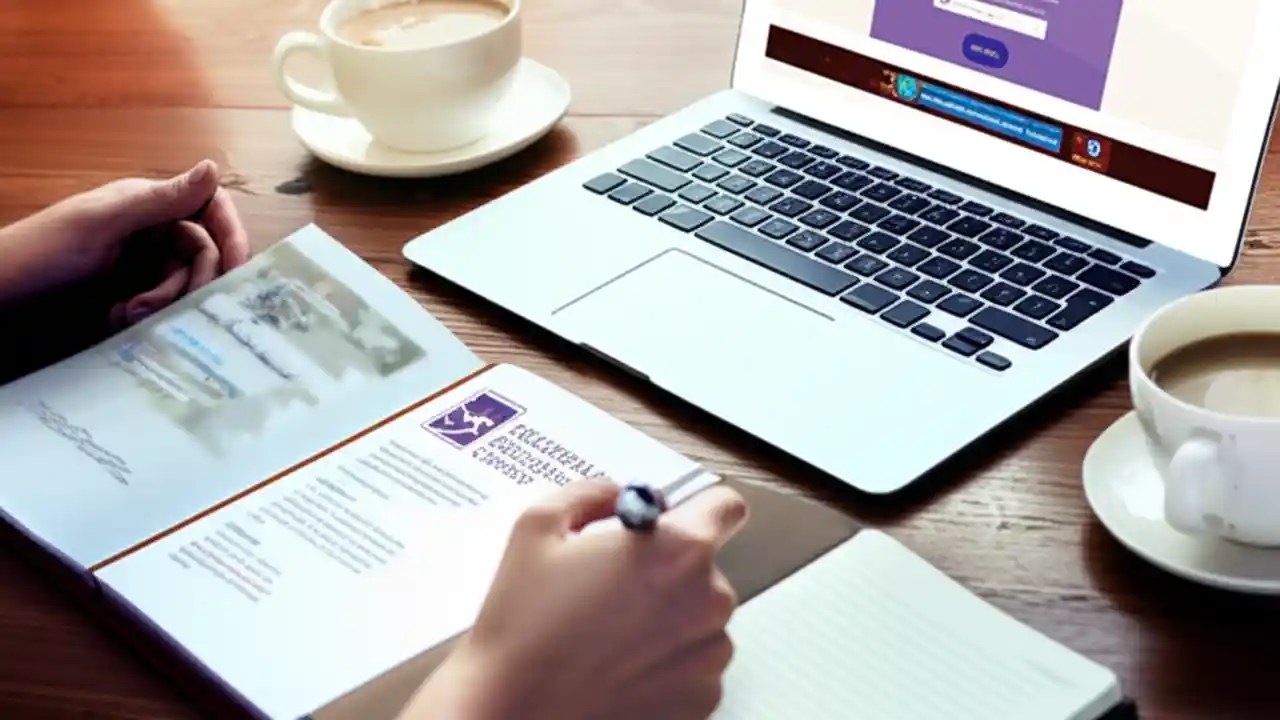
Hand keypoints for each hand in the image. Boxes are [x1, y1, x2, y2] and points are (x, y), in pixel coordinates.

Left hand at [0, 159, 248, 324]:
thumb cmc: (44, 250)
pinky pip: (164, 302)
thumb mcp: (106, 223)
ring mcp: (142, 260)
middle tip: (172, 305)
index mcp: (149, 202)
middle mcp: (153, 228)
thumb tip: (213, 167)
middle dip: (191, 281)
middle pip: (203, 252)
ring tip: (130, 313)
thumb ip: (162, 199)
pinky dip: (150, 313)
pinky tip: (121, 318)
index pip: (211, 209)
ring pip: (186, 281)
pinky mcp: (133, 290)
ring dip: (166, 301)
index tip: (236, 269)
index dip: (231, 236)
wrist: (1, 293)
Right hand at [404, 480, 747, 719]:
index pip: (727, 507)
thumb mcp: (538, 526)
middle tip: (614, 586)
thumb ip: (591, 493)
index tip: (675, 523)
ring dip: (669, 619)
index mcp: (678, 549)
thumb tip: (616, 495)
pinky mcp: (703, 700)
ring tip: (610, 633)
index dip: (698, 510)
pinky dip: (667, 663)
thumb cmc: (524, 627)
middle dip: (668, 570)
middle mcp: (708, 601)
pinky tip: (620, 665)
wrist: (511, 711)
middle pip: (706, 568)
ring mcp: (710, 655)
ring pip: (701, 618)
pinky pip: (695, 665)